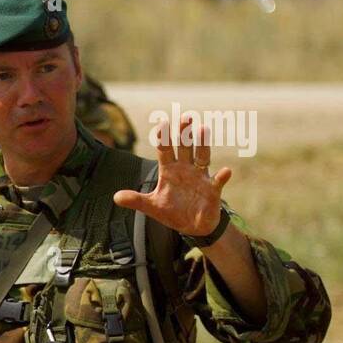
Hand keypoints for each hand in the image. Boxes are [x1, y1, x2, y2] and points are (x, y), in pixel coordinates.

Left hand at [113, 114, 230, 236]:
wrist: (192, 226)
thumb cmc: (172, 211)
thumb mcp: (151, 206)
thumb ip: (136, 200)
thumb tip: (116, 197)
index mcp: (169, 170)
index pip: (165, 150)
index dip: (163, 138)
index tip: (162, 123)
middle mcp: (185, 169)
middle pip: (185, 147)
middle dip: (185, 133)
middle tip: (186, 117)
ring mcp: (200, 177)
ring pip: (202, 157)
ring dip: (203, 144)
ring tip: (203, 129)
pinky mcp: (212, 189)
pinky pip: (218, 181)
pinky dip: (222, 177)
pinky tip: (226, 171)